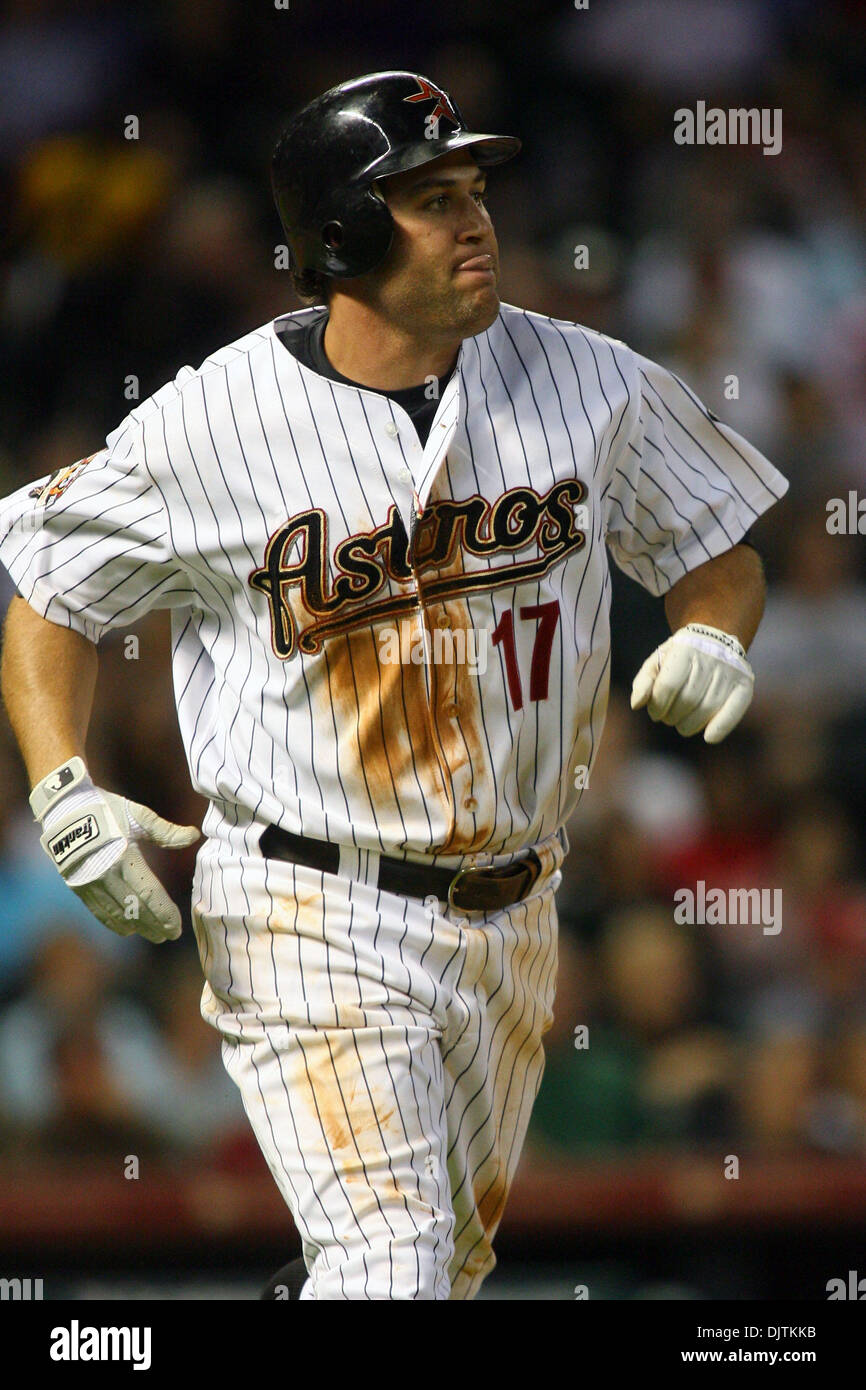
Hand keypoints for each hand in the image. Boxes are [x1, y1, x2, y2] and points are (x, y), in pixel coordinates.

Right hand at [30, 758, 199, 943]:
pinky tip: (127, 929)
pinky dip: (114, 923)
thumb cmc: (106, 810)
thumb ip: (166, 832)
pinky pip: (98, 911)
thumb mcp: (138, 816)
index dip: (164, 914)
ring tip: (154, 934)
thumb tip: (194, 836)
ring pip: (117, 914)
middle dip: (154, 925)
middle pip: (135, 910)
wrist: (64, 809)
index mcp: (124, 858)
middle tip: (169, 936)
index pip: (150, 894)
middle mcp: (107, 875)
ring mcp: (90, 883)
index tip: (176, 927)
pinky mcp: (78, 886)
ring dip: (137, 927)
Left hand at [629, 622, 753, 743]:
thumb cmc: (680, 657)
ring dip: (689, 725)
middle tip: (668, 717)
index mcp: (686, 649)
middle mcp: (711, 658)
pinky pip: (734, 711)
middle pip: (687, 700)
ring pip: (706, 709)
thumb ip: (644, 681)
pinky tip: (708, 736)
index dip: (657, 705)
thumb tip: (637, 704)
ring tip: (681, 723)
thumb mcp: (657, 661)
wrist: (715, 638)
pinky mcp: (745, 684)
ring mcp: (730, 671)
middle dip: (672, 716)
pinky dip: (721, 728)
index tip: (655, 711)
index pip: (668, 686)